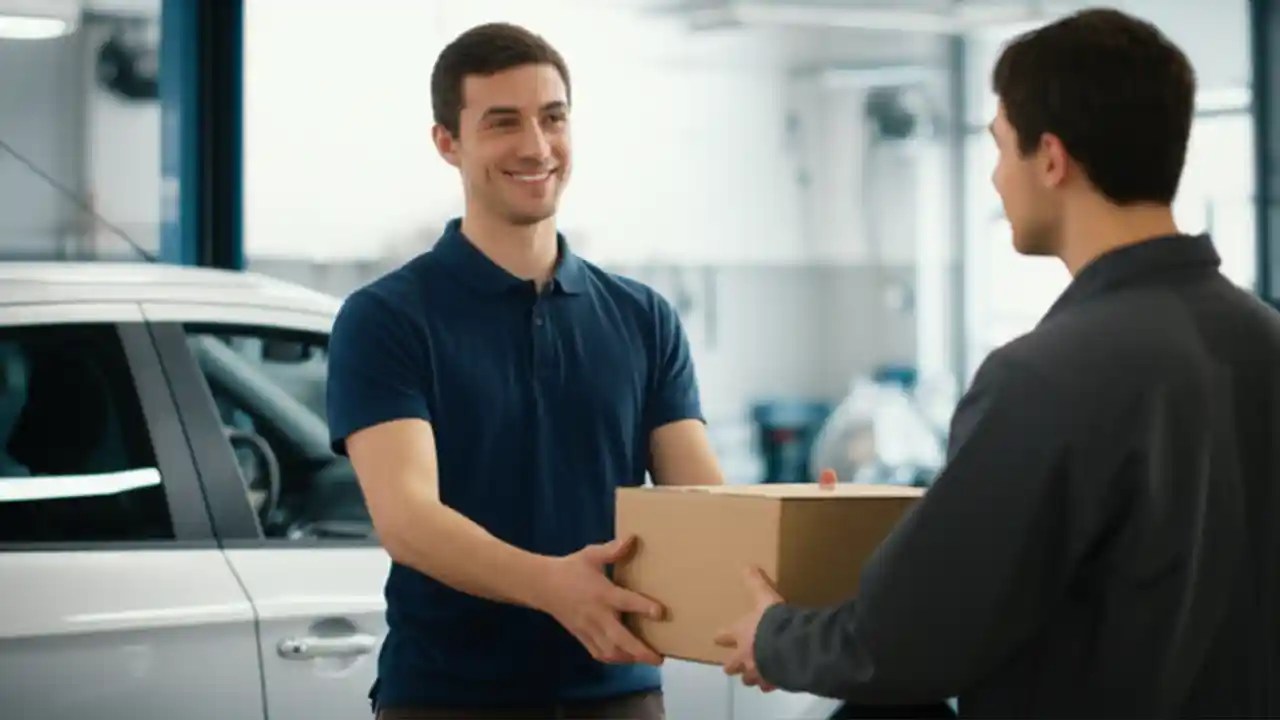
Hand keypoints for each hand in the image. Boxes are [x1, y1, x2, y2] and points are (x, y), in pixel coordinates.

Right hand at [534, 535, 665, 665]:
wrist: (543, 585)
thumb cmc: (571, 568)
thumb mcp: (591, 555)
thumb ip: (612, 550)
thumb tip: (632, 537)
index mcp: (603, 593)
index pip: (626, 602)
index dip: (644, 608)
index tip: (661, 613)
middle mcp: (597, 615)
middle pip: (620, 638)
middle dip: (640, 651)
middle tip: (658, 659)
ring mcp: (588, 628)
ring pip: (610, 651)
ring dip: (629, 658)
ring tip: (645, 659)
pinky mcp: (581, 636)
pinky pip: (598, 653)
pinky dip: (613, 659)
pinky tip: (624, 659)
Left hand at [714, 566, 784, 691]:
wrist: (788, 645)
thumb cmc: (772, 620)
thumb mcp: (763, 597)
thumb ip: (755, 583)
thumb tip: (746, 565)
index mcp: (740, 634)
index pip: (724, 636)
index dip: (721, 637)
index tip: (717, 639)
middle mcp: (744, 656)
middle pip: (731, 666)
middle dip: (731, 666)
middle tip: (731, 666)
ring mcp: (757, 671)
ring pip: (748, 679)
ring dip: (750, 677)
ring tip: (756, 676)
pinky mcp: (772, 681)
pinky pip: (769, 685)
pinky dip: (770, 683)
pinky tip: (775, 681)